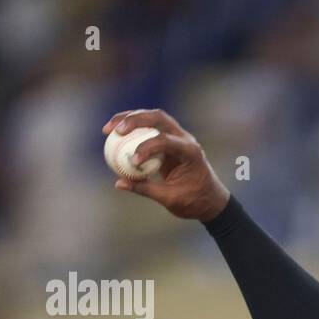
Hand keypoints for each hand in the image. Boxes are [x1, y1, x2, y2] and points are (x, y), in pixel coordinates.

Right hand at [102, 109, 229, 221]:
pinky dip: (133, 130)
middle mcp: (185, 139)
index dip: (146, 148)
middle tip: (115, 131)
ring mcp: (178, 137)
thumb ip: (146, 189)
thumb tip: (119, 183)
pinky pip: (149, 129)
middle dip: (134, 119)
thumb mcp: (171, 199)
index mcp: (191, 152)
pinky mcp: (169, 141)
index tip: (132, 162)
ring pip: (153, 118)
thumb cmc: (195, 201)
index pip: (166, 140)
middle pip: (158, 117)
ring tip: (108, 129)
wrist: (210, 200)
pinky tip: (115, 136)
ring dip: (130, 119)